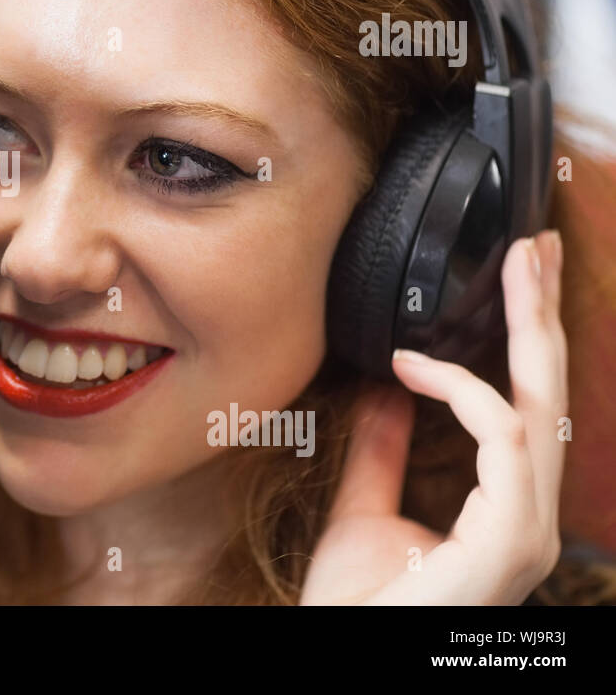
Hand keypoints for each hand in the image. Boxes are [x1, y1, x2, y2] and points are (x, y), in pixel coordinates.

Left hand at [300, 231, 566, 604]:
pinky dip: (463, 391)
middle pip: (548, 397)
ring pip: (540, 407)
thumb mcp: (365, 509)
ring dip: (529, 330)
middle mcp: (528, 517)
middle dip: (543, 317)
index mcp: (504, 510)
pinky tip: (414, 363)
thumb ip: (381, 452)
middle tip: (538, 245)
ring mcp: (527, 532)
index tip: (493, 285)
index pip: (526, 411)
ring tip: (518, 265)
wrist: (346, 651)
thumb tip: (387, 390)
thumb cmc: (359, 604)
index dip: (520, 346)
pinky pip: (505, 440)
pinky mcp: (509, 540)